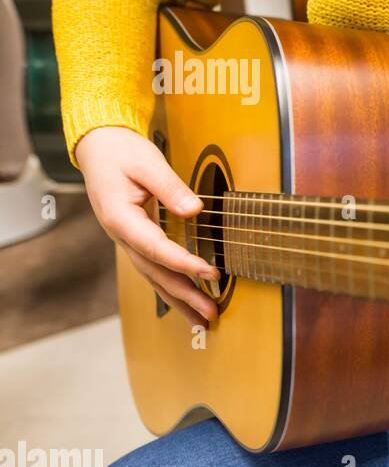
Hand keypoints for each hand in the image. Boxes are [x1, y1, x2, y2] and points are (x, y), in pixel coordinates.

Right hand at [76, 126, 218, 326]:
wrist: (99, 147)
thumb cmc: (121, 152)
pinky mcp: (135, 240)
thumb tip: (194, 210)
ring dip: (178, 299)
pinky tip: (187, 300)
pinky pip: (153, 268)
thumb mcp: (147, 162)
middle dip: (184, 295)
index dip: (183, 263)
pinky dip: (171, 287)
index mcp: (120, 218)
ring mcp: (126, 240)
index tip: (209, 273)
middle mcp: (121, 235)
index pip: (155, 247)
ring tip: (203, 320)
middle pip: (154, 272)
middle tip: (210, 312)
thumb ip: (170, 187)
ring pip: (153, 276)